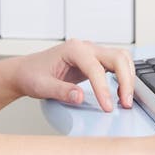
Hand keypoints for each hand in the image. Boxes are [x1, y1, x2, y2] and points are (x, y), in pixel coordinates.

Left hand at [5, 38, 134, 110]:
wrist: (26, 71)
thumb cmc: (31, 75)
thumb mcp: (42, 86)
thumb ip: (61, 91)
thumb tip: (80, 97)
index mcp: (73, 49)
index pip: (96, 68)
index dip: (104, 89)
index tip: (107, 107)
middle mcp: (86, 47)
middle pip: (117, 57)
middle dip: (126, 80)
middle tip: (126, 104)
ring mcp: (92, 53)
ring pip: (122, 59)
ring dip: (129, 77)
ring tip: (126, 100)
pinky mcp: (95, 61)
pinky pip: (117, 65)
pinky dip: (124, 77)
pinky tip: (121, 93)